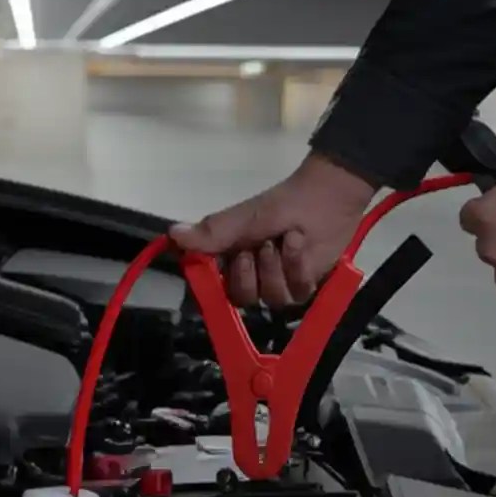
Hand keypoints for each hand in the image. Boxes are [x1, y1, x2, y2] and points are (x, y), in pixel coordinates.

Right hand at [169, 152, 378, 307]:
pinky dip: (297, 265)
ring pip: (270, 298)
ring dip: (276, 266)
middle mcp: (251, 277)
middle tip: (258, 247)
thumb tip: (172, 234)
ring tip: (284, 239)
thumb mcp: (241, 218)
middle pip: (241, 299)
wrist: (324, 197)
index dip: (216, 283)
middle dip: (250, 273)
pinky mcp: (304, 287)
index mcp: (230, 260)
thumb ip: (210, 233)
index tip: (220, 266)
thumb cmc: (280, 205)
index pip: (213, 286)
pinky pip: (296, 293)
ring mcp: (279, 284)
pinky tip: (300, 243)